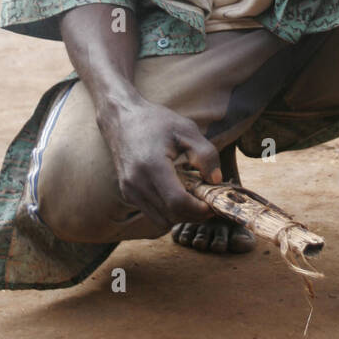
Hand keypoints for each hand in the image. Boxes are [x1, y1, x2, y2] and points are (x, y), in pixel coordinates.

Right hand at [96, 95, 219, 232]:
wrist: (122, 118)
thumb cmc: (156, 121)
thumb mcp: (187, 130)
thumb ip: (205, 155)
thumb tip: (216, 180)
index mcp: (152, 166)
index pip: (177, 202)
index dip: (198, 209)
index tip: (212, 204)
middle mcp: (137, 183)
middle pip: (171, 215)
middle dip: (193, 215)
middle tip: (208, 204)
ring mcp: (129, 190)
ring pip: (161, 220)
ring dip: (181, 216)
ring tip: (194, 200)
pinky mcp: (127, 193)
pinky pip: (151, 213)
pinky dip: (168, 211)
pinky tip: (178, 195)